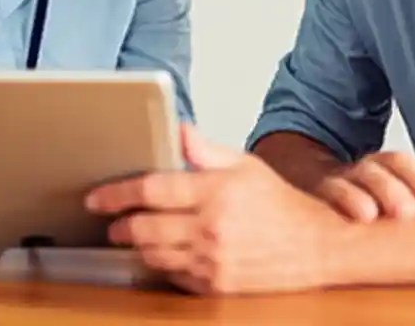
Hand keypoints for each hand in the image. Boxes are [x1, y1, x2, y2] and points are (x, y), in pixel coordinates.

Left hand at [85, 124, 347, 294]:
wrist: (317, 245)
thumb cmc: (279, 203)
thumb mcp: (244, 165)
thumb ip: (205, 150)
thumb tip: (178, 129)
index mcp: (216, 191)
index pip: (151, 190)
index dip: (116, 193)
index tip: (96, 197)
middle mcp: (212, 227)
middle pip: (143, 228)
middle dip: (119, 224)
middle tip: (109, 220)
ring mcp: (213, 259)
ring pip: (152, 255)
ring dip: (135, 246)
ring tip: (130, 235)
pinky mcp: (216, 284)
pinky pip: (172, 275)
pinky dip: (160, 264)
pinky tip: (160, 253)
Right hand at [312, 151, 414, 222]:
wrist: (313, 182)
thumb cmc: (370, 197)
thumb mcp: (399, 193)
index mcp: (384, 167)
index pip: (402, 164)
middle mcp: (360, 171)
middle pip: (377, 170)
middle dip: (393, 188)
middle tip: (408, 212)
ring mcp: (336, 183)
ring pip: (347, 181)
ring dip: (360, 195)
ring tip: (369, 214)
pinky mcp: (315, 198)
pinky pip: (322, 196)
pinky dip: (335, 203)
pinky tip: (348, 217)